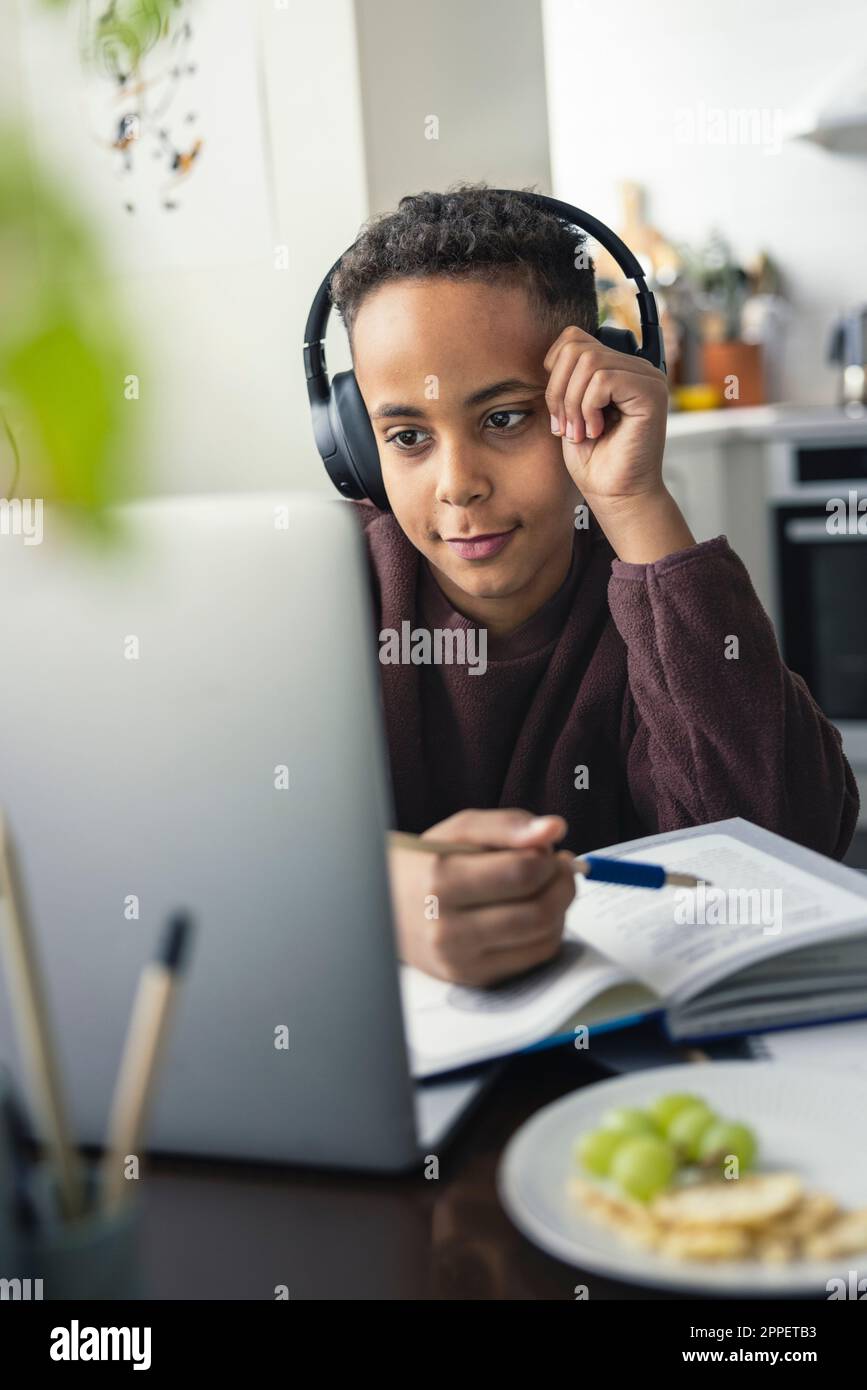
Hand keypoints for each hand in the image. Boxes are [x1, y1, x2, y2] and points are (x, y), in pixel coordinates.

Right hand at [388, 808, 575, 986]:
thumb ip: (508, 825)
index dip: (548, 858)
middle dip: (562, 884)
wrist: (386, 908)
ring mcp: (461, 960)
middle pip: (540, 911)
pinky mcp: (475, 979)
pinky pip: (536, 958)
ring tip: (544, 888)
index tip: (545, 849)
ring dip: (560, 908)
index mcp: (441, 880)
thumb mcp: (460, 830)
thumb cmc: (429, 862)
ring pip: (545, 938)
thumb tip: (555, 828)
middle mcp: (448, 928)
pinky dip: (548, 932)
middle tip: (557, 867)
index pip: (523, 872)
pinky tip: (532, 912)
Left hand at [544, 327, 694, 561]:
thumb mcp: (569, 410)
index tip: (558, 412)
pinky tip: (597, 430)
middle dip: (559, 391)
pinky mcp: (651, 393)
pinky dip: (589, 408)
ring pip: (588, 362)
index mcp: (617, 367)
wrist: (615, 495)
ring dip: (573, 403)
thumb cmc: (594, 459)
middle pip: (576, 347)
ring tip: (581, 431)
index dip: (554, 373)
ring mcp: (647, 378)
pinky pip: (603, 379)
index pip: (573, 338)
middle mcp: (636, 367)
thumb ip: (568, 377)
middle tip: (566, 426)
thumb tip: (554, 354)